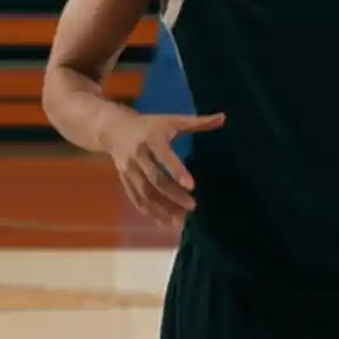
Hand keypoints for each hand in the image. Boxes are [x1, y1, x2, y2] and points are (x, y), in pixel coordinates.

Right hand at [107, 111, 225, 225]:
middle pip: (155, 179)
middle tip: (192, 206)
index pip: (165, 157)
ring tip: (178, 221)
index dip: (177, 171)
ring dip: (160, 208)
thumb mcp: (172, 120)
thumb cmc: (150, 125)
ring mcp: (129, 170)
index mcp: (152, 139)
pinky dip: (148, 211)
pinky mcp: (125, 179)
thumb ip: (197, 122)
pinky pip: (135, 198)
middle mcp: (139, 156)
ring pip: (144, 192)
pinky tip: (163, 221)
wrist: (115, 130)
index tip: (191, 186)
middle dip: (173, 195)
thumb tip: (223, 118)